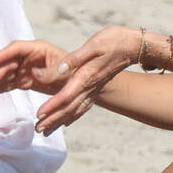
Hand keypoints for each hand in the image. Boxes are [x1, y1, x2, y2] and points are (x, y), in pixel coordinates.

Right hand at [0, 39, 74, 98]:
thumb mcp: (66, 72)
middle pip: (9, 63)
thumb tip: (33, 74)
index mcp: (39, 49)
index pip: (18, 48)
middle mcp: (28, 57)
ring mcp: (24, 69)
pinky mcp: (23, 80)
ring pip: (5, 75)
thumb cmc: (75, 73)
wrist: (79, 84)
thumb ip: (50, 72)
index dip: (5, 52)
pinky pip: (7, 84)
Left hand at [24, 27, 140, 135]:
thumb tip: (59, 69)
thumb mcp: (93, 45)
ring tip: (46, 130)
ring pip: (75, 110)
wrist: (134, 46)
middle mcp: (90, 87)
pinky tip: (66, 122)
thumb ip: (74, 59)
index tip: (39, 114)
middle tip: (38, 130)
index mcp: (86, 76)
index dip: (52, 106)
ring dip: (60, 121)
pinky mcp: (97, 87)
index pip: (66, 95)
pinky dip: (73, 116)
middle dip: (53, 119)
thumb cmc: (113, 41)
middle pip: (69, 108)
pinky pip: (84, 106)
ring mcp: (94, 89)